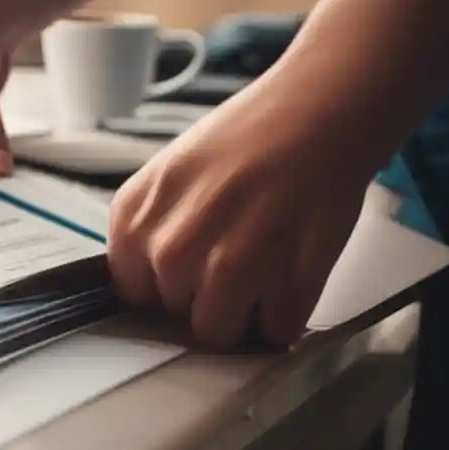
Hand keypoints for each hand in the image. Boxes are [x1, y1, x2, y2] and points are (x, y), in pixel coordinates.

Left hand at [107, 78, 372, 347]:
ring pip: (218, 334)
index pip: (132, 291)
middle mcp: (170, 251)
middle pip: (175, 314)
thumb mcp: (169, 176)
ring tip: (263, 265)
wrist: (316, 115)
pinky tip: (291, 271)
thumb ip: (154, 229)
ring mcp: (225, 274)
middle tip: (236, 253)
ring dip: (243, 312)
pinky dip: (286, 314)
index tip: (187, 275)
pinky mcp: (282, 291)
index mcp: (133, 219)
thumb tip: (153, 281)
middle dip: (204, 295)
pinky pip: (273, 334)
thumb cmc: (250, 137)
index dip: (164, 286)